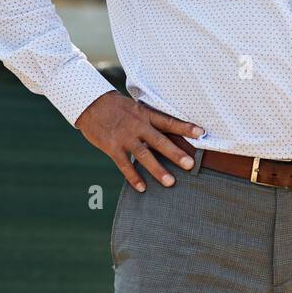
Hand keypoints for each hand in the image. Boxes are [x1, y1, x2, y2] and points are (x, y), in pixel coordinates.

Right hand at [75, 92, 204, 190]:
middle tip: (190, 164)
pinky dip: (133, 177)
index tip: (201, 133)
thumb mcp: (136, 108)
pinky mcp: (112, 147)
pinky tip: (142, 188)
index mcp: (146, 115)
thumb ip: (150, 120)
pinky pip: (124, 165)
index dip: (185, 127)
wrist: (90, 104)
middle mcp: (138, 126)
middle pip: (160, 141)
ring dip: (157, 170)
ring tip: (170, 182)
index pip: (169, 121)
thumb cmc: (116, 107)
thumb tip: (169, 132)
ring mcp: (125, 138)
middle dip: (176, 153)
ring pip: (144, 155)